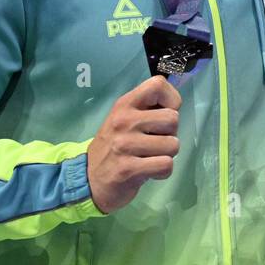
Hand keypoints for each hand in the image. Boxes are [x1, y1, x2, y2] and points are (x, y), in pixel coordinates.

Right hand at [87, 75, 181, 212]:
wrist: (88, 179)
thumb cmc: (115, 147)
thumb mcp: (125, 119)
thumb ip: (147, 109)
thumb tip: (175, 104)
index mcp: (125, 104)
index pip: (158, 85)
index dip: (172, 99)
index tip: (164, 114)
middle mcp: (123, 121)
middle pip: (173, 119)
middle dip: (170, 134)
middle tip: (154, 142)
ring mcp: (124, 145)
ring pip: (173, 145)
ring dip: (166, 155)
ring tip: (149, 157)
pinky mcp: (128, 169)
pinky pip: (166, 165)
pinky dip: (163, 171)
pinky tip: (149, 171)